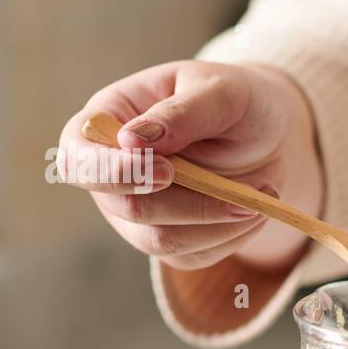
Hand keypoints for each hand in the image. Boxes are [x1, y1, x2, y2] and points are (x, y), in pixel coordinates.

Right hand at [57, 60, 321, 270]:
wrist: (268, 135)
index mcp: (107, 121)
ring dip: (218, 224)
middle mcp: (111, 172)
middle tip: (246, 198)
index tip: (167, 172)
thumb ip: (181, 112)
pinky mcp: (168, 239)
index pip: (79, 159)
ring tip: (260, 199)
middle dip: (190, 205)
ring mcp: (135, 212)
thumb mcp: (221, 92)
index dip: (114, 173)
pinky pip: (192, 256)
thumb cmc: (236, 101)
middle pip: (127, 208)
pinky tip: (253, 211)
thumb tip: (131, 140)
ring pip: (160, 241)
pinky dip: (230, 237)